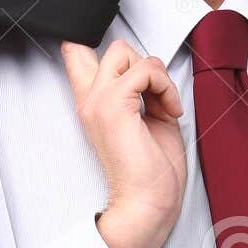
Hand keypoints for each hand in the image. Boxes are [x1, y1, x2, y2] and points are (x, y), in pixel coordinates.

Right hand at [60, 38, 187, 247]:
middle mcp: (90, 100)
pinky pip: (146, 69)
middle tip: (158, 97)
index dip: (100, 44)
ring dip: (158, 76)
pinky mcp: (114, 105)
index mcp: (94, 104)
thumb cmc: (152, 172)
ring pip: (126, 52)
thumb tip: (149, 71)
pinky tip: (170, 111)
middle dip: (145, 65)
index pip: (77, 54)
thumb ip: (141, 91)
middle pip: (113, 49)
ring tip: (165, 105)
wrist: (149, 203)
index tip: (133, 67)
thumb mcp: (148, 119)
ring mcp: (99, 101)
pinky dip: (165, 86)